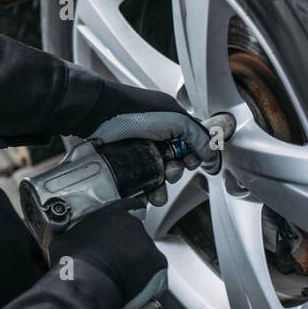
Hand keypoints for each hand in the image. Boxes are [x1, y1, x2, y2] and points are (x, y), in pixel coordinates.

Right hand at [49, 196, 167, 308]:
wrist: (86, 286)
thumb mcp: (62, 241)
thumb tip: (62, 237)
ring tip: (120, 278)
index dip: (126, 218)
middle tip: (113, 261)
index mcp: (112, 214)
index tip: (122, 228)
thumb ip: (70, 234)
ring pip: (145, 255)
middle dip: (128, 246)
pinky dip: (147, 282)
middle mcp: (134, 225)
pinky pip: (155, 274)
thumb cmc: (73, 264)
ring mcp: (148, 245)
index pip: (130, 206)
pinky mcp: (157, 265)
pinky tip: (130, 289)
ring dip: (136, 264)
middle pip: (136, 234)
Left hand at [75, 82, 220, 186]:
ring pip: (156, 175)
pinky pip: (138, 180)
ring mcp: (139, 149)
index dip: (193, 156)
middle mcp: (156, 136)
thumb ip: (196, 135)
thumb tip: (210, 154)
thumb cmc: (134, 111)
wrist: (97, 114)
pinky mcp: (124, 162)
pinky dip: (143, 191)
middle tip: (170, 170)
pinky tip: (144, 197)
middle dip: (175, 173)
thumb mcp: (174, 120)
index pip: (191, 143)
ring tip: (157, 194)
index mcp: (171, 122)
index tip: (190, 162)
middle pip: (174, 162)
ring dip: (160, 188)